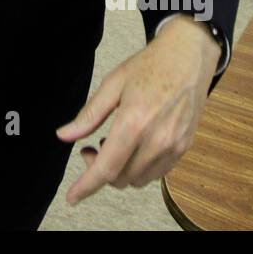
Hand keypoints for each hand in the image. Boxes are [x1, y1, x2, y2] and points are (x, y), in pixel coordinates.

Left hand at [57, 14, 219, 202]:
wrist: (188, 57)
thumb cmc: (150, 66)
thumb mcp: (112, 84)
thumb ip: (88, 115)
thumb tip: (64, 135)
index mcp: (133, 122)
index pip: (106, 168)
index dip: (86, 186)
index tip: (72, 197)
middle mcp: (156, 139)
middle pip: (120, 178)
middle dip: (100, 169)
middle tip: (92, 146)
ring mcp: (173, 146)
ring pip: (138, 179)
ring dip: (121, 170)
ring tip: (116, 142)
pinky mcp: (183, 147)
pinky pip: (156, 173)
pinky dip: (139, 167)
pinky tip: (134, 145)